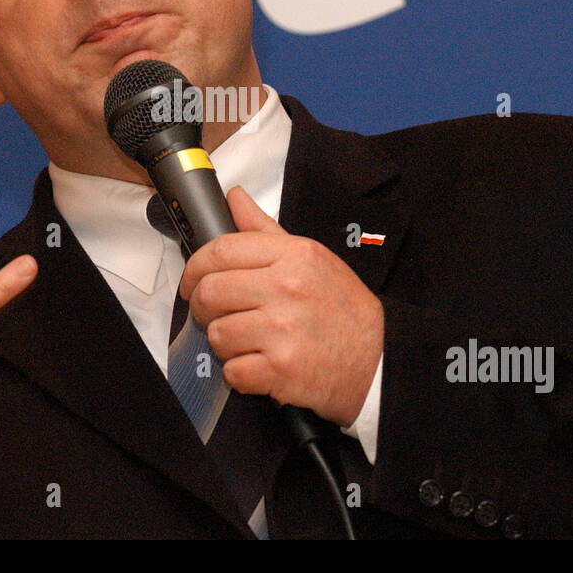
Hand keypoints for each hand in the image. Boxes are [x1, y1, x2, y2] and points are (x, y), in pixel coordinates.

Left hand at [180, 186, 383, 426]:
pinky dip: (241, 374)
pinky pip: (233, 371)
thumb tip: (234, 199)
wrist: (380, 360)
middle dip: (202, 308)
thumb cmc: (343, 311)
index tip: (192, 282)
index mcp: (293, 255)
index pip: (221, 250)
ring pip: (217, 334)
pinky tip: (261, 366)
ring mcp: (283, 330)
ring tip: (249, 343)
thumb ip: (266, 231)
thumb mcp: (312, 259)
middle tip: (213, 316)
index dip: (195, 268)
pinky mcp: (281, 370)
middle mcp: (287, 288)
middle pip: (210, 292)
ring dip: (225, 344)